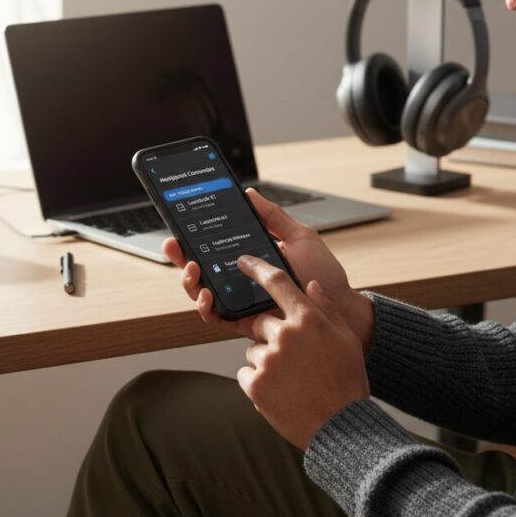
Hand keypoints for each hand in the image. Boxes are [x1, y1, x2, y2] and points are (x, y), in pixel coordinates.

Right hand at [163, 188, 374, 349]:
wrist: (340, 308)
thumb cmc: (323, 274)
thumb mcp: (300, 237)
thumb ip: (273, 217)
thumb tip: (249, 194)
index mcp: (251, 258)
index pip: (214, 245)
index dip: (194, 236)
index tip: (180, 223)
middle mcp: (241, 280)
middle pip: (201, 269)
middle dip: (180, 257)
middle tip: (175, 245)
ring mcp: (241, 301)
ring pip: (202, 293)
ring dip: (189, 282)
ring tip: (192, 269)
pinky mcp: (245, 322)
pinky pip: (217, 318)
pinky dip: (206, 308)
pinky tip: (207, 297)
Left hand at [237, 255, 369, 449]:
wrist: (339, 426)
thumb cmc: (347, 382)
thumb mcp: (346, 339)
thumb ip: (326, 308)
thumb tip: (310, 285)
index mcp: (309, 320)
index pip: (276, 282)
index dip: (256, 268)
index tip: (242, 262)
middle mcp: (285, 335)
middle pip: (261, 321)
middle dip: (270, 334)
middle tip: (292, 357)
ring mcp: (268, 360)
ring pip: (254, 349)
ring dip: (266, 360)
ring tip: (292, 379)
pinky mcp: (255, 384)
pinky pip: (246, 372)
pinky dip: (258, 381)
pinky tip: (281, 391)